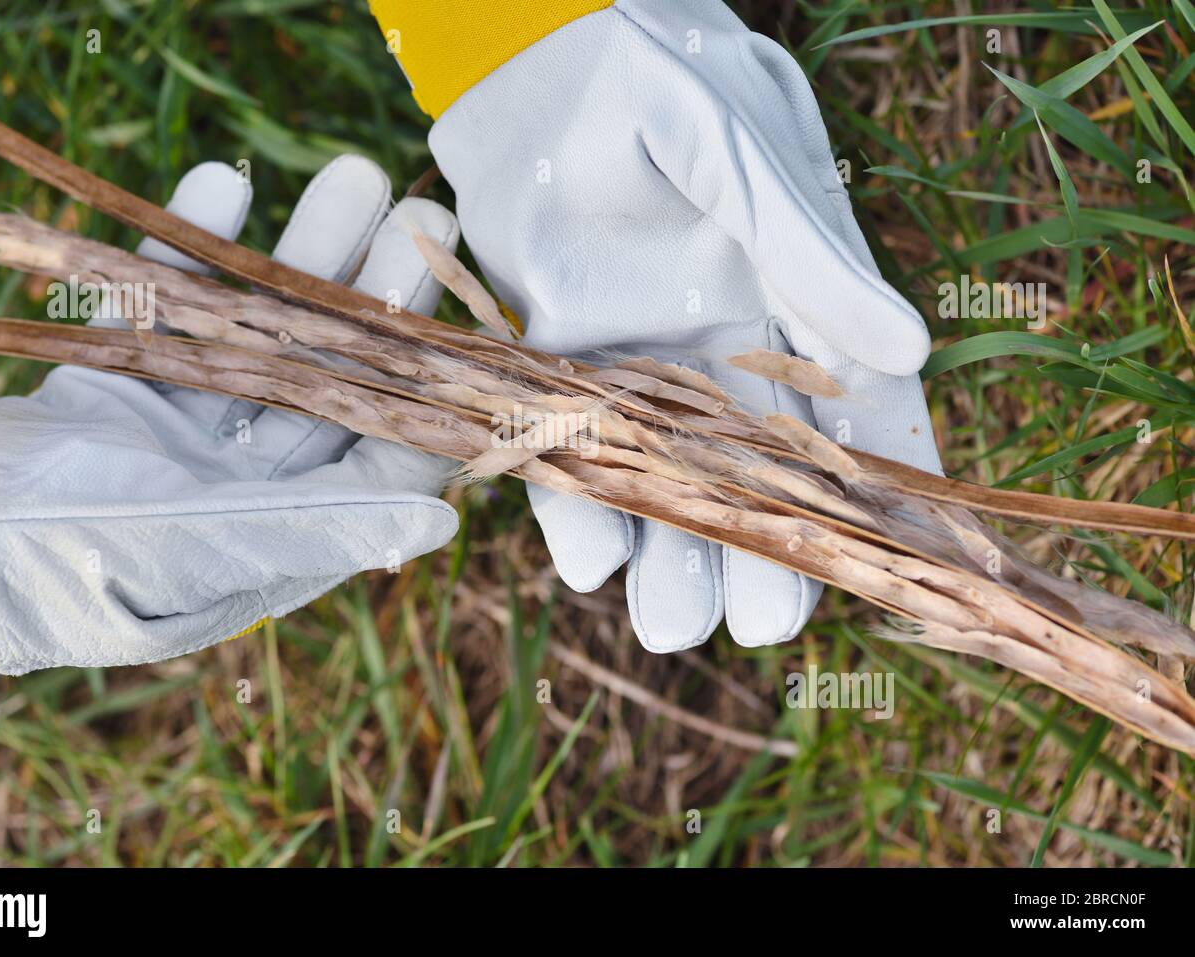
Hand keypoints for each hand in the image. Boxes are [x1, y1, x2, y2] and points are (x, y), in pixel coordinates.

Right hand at [0, 156, 458, 673]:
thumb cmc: (95, 576)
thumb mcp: (222, 556)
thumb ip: (329, 531)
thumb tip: (443, 525)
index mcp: (286, 524)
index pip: (379, 450)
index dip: (425, 383)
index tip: (463, 317)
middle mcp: (248, 474)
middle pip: (332, 375)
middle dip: (376, 297)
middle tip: (425, 221)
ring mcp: (185, 422)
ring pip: (262, 327)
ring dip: (302, 254)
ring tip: (352, 180)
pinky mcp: (121, 379)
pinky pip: (165, 302)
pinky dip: (191, 247)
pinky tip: (227, 183)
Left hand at [426, 0, 940, 650]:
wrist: (537, 65)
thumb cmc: (657, 84)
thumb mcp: (744, 163)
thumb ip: (810, 258)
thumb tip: (906, 351)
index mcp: (791, 314)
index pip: (857, 421)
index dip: (875, 499)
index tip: (881, 568)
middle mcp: (721, 361)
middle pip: (760, 484)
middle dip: (763, 559)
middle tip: (756, 625)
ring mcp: (638, 372)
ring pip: (669, 491)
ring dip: (671, 561)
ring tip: (670, 624)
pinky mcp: (559, 372)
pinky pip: (574, 459)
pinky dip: (577, 510)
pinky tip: (590, 562)